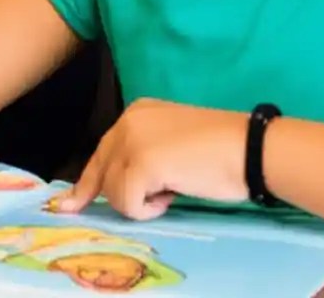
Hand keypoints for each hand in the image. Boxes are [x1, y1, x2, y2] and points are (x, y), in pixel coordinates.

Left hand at [55, 97, 247, 219]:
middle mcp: (128, 122)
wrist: (250, 149)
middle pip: (100, 172)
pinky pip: (127, 203)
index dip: (89, 182)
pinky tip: (171, 196)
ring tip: (171, 192)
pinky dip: (147, 210)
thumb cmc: (222, 150)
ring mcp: (132, 142)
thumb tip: (114, 186)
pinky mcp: (141, 164)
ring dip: (139, 203)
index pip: (102, 152)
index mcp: (136, 113)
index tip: (73, 203)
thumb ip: (142, 155)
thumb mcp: (172, 144)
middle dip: (113, 197)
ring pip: (111, 191)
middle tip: (146, 205)